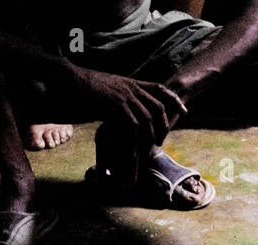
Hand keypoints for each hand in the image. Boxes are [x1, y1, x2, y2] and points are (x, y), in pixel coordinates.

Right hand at [63, 64, 186, 148]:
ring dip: (150, 136)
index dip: (174, 100)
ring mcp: (125, 96)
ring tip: (149, 150)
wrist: (73, 80)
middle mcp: (132, 88)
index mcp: (132, 83)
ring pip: (147, 118)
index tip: (185, 111)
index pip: (161, 88)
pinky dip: (135, 139)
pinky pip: (131, 125)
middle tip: (162, 141)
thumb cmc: (88, 87)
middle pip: (158, 106)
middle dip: (164, 125)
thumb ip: (122, 98)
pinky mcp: (116, 105)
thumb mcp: (111, 89)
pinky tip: (134, 151)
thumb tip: (127, 109)